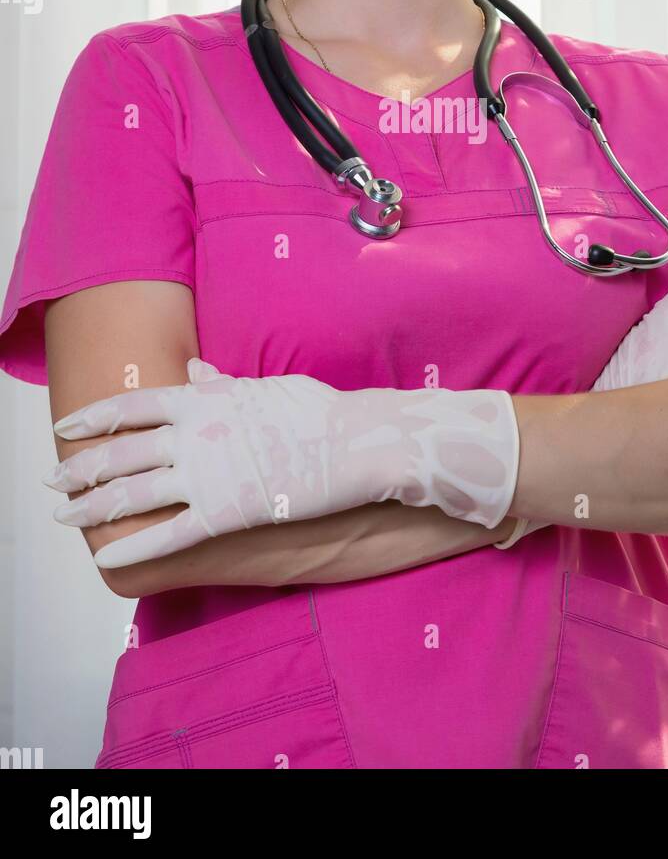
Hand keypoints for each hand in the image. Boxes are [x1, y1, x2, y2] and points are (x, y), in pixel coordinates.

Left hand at [42, 361, 519, 568]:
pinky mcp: (225, 512)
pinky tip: (108, 556)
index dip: (93, 417)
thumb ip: (224, 382)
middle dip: (79, 467)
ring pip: (132, 492)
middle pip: (120, 450)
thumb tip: (194, 367)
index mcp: (204, 397)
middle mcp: (195, 432)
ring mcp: (207, 473)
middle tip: (53, 480)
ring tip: (64, 516)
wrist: (357, 442)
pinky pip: (168, 533)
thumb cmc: (320, 412)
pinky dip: (134, 545)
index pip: (132, 404)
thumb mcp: (266, 386)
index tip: (66, 425)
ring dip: (91, 506)